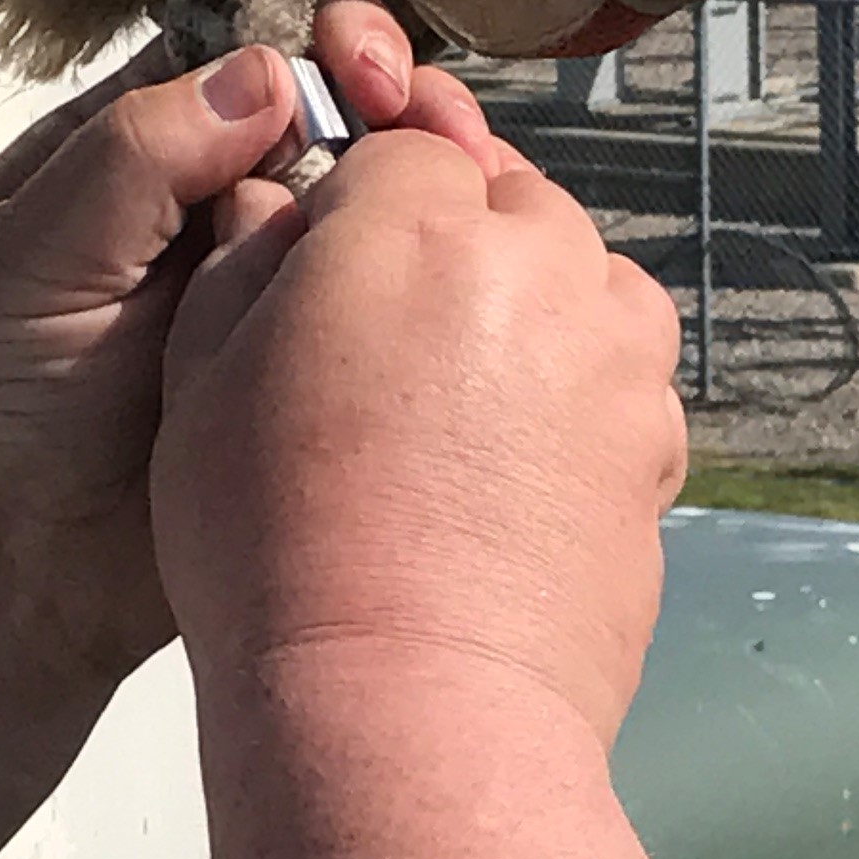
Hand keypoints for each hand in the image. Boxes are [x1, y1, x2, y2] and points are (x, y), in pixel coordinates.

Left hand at [0, 0, 502, 703]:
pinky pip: (373, 335)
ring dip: (403, 220)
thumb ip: (137, 158)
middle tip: (423, 141)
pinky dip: (411, 315)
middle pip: (320, 136)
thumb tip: (267, 72)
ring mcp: (256, 307)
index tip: (365, 61)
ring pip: (360, 232)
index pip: (232, 68)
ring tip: (441, 223)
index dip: (306, 50)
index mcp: (120, 161)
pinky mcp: (300, 392)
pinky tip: (445, 305)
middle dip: (378, 126)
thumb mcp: (26, 257)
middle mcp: (197, 224)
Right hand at [150, 129, 687, 745]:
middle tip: (388, 342)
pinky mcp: (659, 444)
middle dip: (455, 243)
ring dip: (532, 309)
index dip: (360, 205)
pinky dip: (580, 396)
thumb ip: (242, 264)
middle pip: (507, 202)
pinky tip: (514, 467)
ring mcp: (614, 356)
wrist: (405, 707)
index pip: (403, 151)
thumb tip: (273, 203)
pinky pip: (624, 378)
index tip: (331, 265)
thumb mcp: (198, 386)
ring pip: (582, 280)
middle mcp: (537, 267)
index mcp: (414, 228)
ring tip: (457, 405)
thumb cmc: (278, 553)